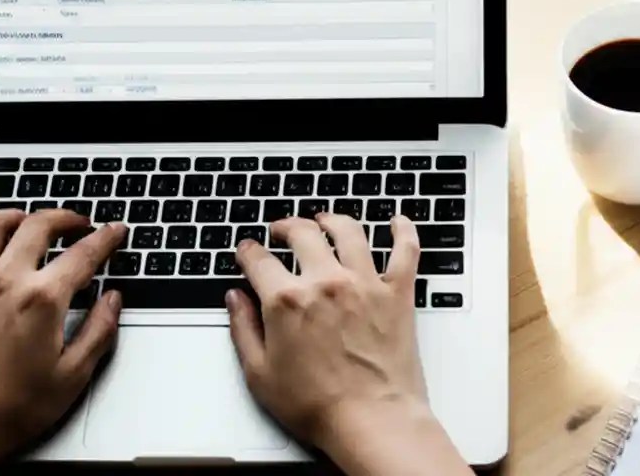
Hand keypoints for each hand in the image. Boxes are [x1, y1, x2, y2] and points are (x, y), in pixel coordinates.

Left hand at [0, 210, 126, 475]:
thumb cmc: (8, 411)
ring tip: (30, 220)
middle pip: (37, 225)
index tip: (115, 231)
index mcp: (41, 300)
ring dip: (16, 216)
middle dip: (64, 217)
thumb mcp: (72, 377)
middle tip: (78, 223)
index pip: (83, 254)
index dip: (106, 238)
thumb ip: (99, 331)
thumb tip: (112, 301)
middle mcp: (4, 283)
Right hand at [227, 213, 472, 475]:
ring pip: (349, 231)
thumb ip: (243, 329)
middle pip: (302, 233)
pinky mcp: (396, 293)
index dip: (248, 251)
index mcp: (286, 301)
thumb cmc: (318, 405)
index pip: (259, 260)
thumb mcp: (260, 374)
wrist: (371, 420)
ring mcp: (364, 283)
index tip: (248, 251)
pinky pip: (404, 250)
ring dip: (332, 219)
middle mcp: (325, 282)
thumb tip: (235, 300)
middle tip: (281, 229)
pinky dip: (403, 231)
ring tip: (325, 219)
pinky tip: (397, 222)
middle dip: (286, 226)